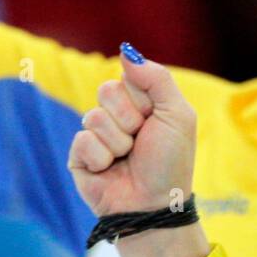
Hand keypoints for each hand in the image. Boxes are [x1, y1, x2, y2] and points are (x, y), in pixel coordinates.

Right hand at [68, 45, 196, 218]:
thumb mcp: (177, 114)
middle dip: (129, 119)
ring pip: (94, 117)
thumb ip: (156, 78)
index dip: (143, 100)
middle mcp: (115, 116)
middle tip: (140, 142)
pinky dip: (102, 158)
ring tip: (127, 159)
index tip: (155, 121)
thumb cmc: (170, 163)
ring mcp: (95, 136)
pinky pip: (83, 141)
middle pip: (106, 91)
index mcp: (139, 103)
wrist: (155, 206)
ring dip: (118, 142)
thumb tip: (126, 50)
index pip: (127, 78)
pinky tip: (110, 170)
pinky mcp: (79, 157)